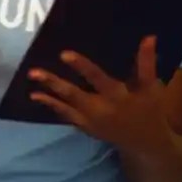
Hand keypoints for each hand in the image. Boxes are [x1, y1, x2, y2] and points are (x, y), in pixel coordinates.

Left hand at [28, 36, 173, 152]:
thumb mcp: (150, 88)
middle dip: (53, 83)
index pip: (98, 79)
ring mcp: (91, 122)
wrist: (144, 143)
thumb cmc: (149, 110)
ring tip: (31, 91)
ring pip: (66, 108)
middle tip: (33, 72)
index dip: (82, 67)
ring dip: (48, 99)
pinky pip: (67, 117)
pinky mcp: (86, 129)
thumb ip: (147, 63)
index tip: (64, 54)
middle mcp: (100, 110)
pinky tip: (39, 98)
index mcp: (117, 97)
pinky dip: (54, 108)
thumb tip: (149, 37)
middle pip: (73, 95)